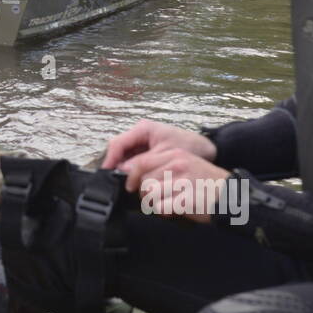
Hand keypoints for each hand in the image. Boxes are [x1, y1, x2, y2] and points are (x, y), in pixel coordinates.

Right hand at [101, 119, 215, 170]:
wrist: (207, 149)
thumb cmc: (188, 147)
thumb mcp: (164, 155)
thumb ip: (143, 162)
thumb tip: (123, 170)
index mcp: (143, 129)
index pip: (118, 143)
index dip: (110, 159)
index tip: (106, 173)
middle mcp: (140, 134)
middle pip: (119, 149)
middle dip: (116, 165)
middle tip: (115, 181)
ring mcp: (142, 142)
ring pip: (125, 156)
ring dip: (124, 169)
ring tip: (123, 183)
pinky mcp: (147, 151)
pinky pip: (134, 160)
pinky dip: (133, 170)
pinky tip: (134, 180)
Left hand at [123, 148, 231, 223]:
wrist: (230, 195)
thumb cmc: (206, 182)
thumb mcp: (187, 163)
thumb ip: (164, 165)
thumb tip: (136, 174)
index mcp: (176, 154)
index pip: (142, 162)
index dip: (131, 176)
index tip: (130, 185)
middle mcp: (177, 166)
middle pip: (144, 180)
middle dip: (145, 193)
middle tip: (155, 198)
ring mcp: (182, 183)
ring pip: (150, 194)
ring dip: (153, 202)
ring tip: (165, 203)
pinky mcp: (186, 200)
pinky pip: (161, 207)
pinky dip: (163, 211)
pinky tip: (173, 210)